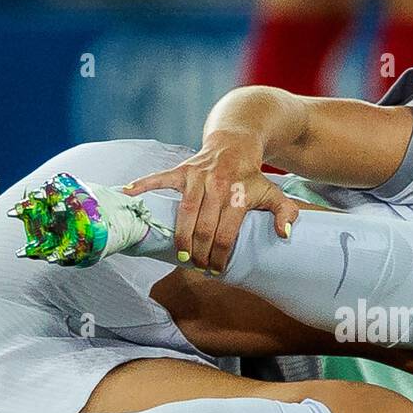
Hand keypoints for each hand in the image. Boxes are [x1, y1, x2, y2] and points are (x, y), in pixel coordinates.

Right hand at [122, 130, 299, 271]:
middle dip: (200, 254)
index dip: (219, 256)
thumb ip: (284, 214)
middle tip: (198, 267)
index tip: (216, 269)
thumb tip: (284, 234)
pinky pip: (159, 178)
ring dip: (181, 239)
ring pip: (184, 214)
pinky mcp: (182, 169)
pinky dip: (142, 185)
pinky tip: (127, 194)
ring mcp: (197, 176)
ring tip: (182, 257)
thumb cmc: (252, 175)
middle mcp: (217, 186)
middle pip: (203, 229)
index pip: (226, 234)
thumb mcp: (274, 193)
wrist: (236, 142)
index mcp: (239, 195)